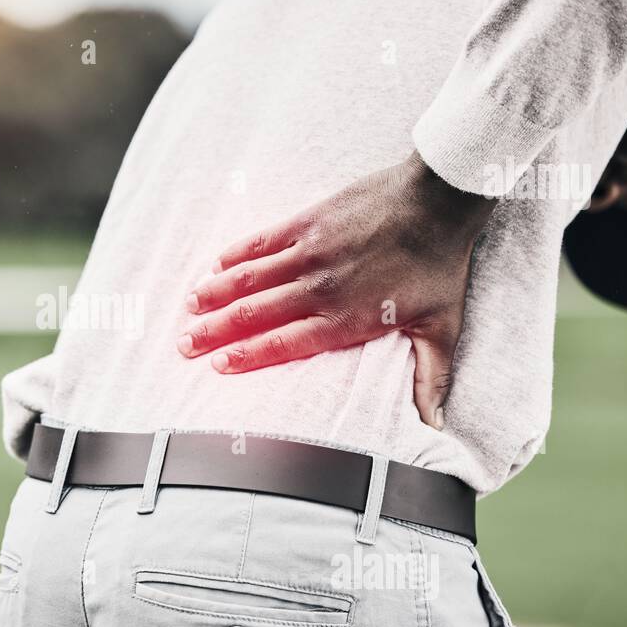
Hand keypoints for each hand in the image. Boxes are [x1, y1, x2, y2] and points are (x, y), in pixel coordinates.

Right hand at [177, 151, 494, 428]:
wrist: (439, 199)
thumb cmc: (440, 265)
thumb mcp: (442, 328)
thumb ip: (430, 379)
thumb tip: (435, 427)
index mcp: (344, 319)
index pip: (283, 344)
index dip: (246, 356)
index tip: (218, 365)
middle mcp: (319, 288)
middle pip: (254, 314)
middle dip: (215, 331)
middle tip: (184, 344)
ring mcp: (309, 252)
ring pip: (249, 278)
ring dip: (215, 294)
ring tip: (188, 307)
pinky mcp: (307, 222)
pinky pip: (261, 242)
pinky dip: (234, 255)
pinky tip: (214, 266)